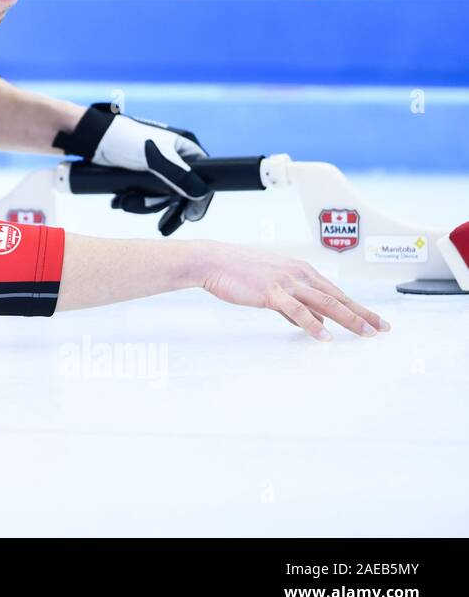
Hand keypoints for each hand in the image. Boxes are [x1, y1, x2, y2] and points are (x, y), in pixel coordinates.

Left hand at [54, 102, 212, 235]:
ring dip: (143, 204)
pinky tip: (120, 200)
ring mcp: (157, 169)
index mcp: (184, 149)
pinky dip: (133, 200)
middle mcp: (174, 160)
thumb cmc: (123, 139)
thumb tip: (200, 193)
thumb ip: (178, 175)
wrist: (91, 139)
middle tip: (161, 226)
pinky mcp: (140, 177)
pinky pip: (144, 195)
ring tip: (125, 201)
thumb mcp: (154, 157)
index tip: (190, 216)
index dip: (197, 198)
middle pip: (180, 193)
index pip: (202, 177)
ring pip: (160, 197)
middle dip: (163, 207)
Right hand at [197, 241, 389, 339]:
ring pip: (326, 303)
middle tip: (383, 328)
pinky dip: (313, 325)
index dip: (358, 307)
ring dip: (349, 319)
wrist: (213, 260)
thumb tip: (308, 322)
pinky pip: (297, 311)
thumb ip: (291, 304)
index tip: (374, 320)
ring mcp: (287, 282)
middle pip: (338, 298)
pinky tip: (325, 336)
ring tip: (366, 333)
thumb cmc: (237, 270)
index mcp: (300, 270)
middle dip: (363, 314)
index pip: (336, 292)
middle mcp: (299, 274)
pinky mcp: (272, 292)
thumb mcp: (270, 284)